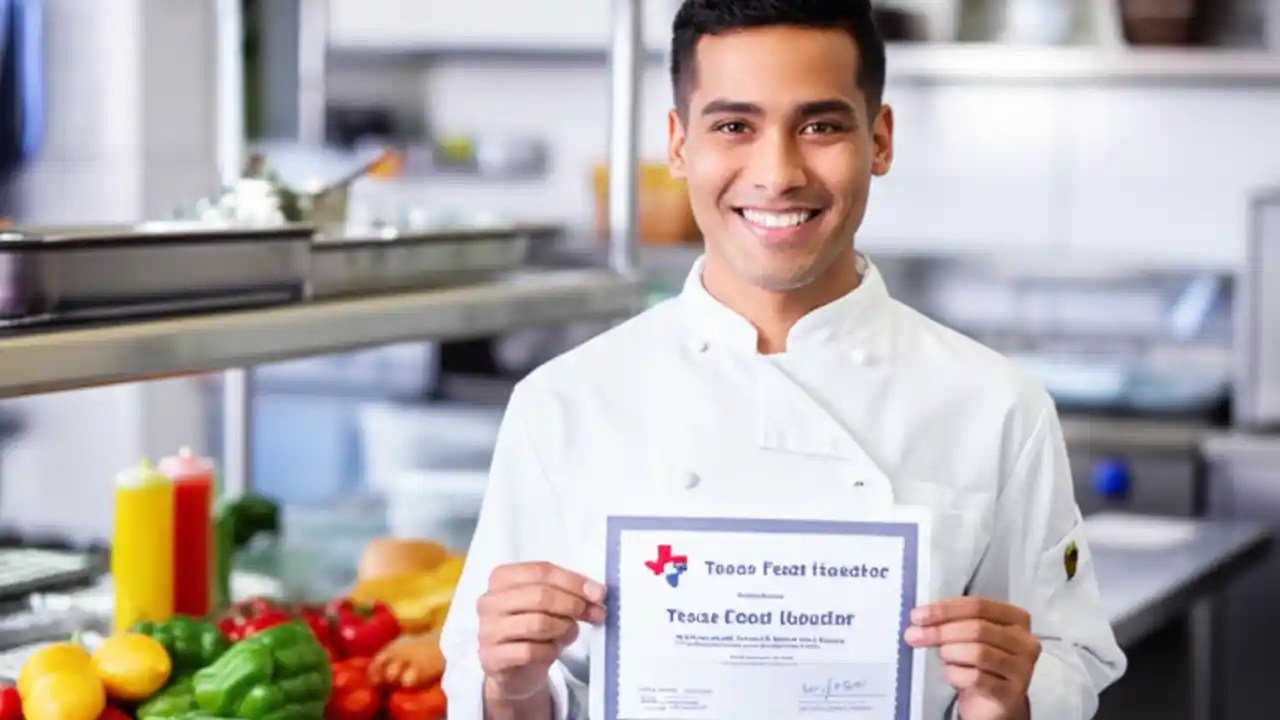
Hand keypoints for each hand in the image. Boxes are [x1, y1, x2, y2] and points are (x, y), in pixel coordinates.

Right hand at [477, 561, 606, 702]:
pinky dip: (550, 651)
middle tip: (595, 614)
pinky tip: (554, 650)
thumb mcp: (547, 604)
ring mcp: (488, 630)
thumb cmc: (532, 630)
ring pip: (538, 623)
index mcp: (502, 578)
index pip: (541, 571)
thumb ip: (566, 592)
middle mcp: (489, 601)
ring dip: (564, 629)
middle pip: (540, 595)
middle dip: (574, 605)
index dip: (573, 581)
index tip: (598, 593)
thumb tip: (596, 592)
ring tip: (572, 632)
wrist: (514, 670)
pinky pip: (530, 651)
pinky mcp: (492, 657)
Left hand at [904, 597, 1039, 719]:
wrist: (992, 702)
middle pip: (978, 628)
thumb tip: (918, 620)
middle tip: (914, 636)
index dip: (945, 609)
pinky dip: (956, 674)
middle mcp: (1025, 642)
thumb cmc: (980, 662)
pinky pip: (977, 678)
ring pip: (978, 653)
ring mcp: (1022, 669)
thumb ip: (950, 622)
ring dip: (950, 653)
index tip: (917, 616)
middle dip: (941, 631)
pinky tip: (951, 674)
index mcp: (1016, 618)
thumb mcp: (968, 636)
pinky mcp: (1012, 693)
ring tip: (943, 657)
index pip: (978, 605)